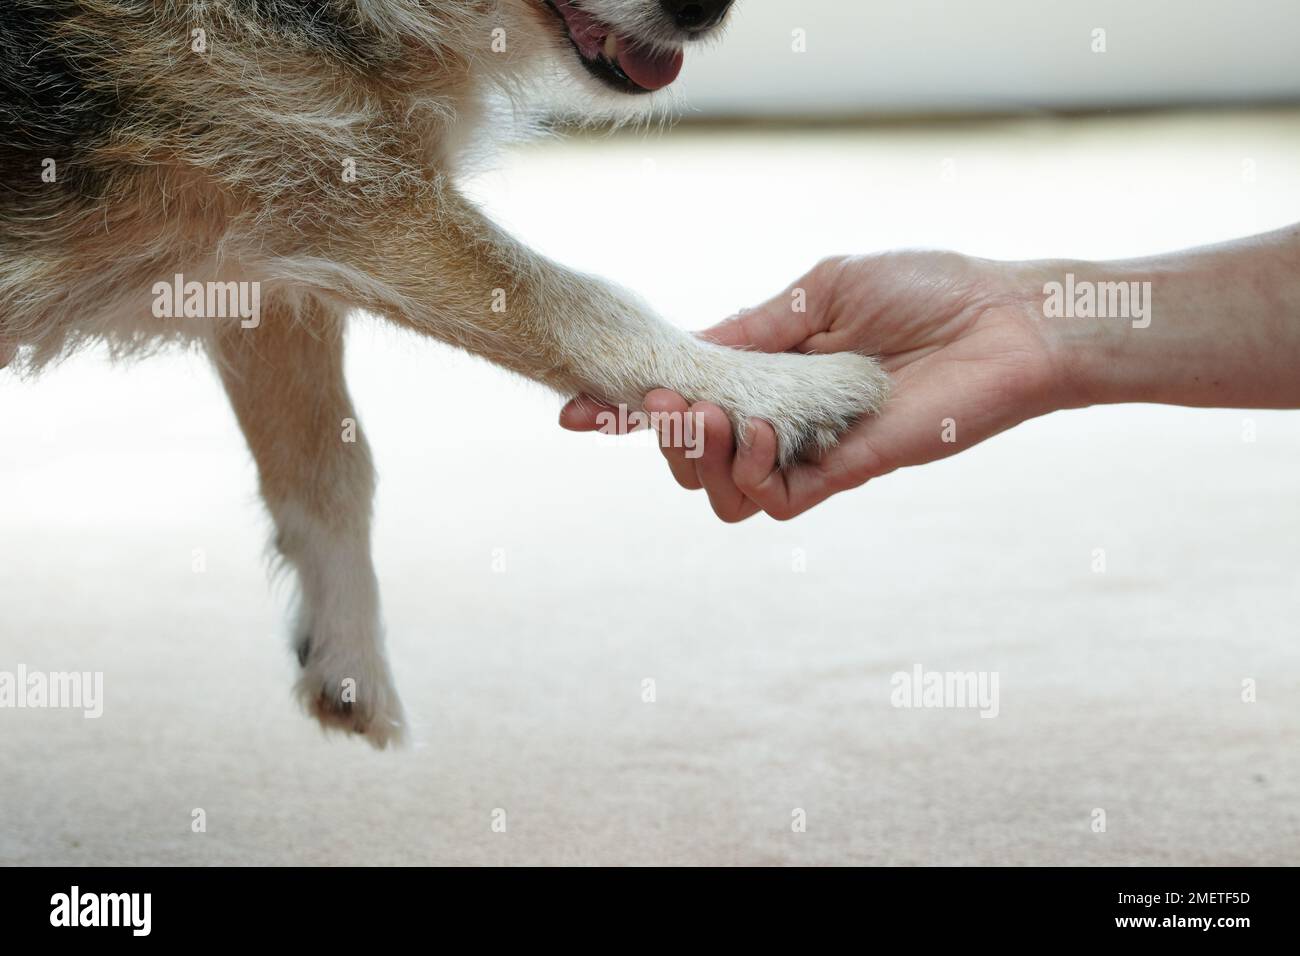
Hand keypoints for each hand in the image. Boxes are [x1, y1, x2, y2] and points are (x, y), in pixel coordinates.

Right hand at [561, 251, 1063, 520]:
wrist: (1006, 318)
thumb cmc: (926, 291)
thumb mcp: (820, 289)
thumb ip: (753, 327)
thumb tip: (687, 351)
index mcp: (772, 373)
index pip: (688, 400)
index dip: (628, 411)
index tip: (577, 410)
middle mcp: (783, 420)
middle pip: (693, 459)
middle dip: (663, 437)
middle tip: (667, 404)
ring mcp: (811, 452)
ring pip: (724, 493)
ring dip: (701, 460)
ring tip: (718, 418)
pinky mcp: (846, 473)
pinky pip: (774, 500)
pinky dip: (751, 473)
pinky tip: (764, 429)